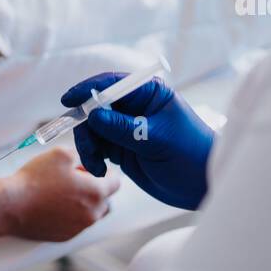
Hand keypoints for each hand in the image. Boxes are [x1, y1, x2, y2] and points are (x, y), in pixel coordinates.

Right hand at [4, 146, 119, 241]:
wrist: (11, 206)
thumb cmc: (35, 180)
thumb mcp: (61, 153)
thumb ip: (82, 154)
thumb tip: (88, 160)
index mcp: (96, 193)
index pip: (116, 182)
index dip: (104, 172)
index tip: (89, 169)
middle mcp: (92, 214)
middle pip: (105, 200)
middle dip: (95, 189)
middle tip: (74, 180)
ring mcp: (79, 228)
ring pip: (90, 214)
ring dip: (83, 203)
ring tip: (61, 193)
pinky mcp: (65, 237)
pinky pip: (75, 224)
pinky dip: (69, 216)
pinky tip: (52, 206)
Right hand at [61, 73, 215, 210]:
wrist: (202, 186)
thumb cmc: (191, 155)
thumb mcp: (158, 140)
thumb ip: (124, 128)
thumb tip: (93, 116)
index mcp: (149, 94)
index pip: (111, 84)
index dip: (88, 90)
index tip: (69, 101)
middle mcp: (134, 107)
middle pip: (95, 108)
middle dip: (87, 128)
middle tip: (89, 149)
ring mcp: (125, 128)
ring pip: (92, 130)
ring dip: (88, 147)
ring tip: (97, 166)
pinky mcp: (120, 148)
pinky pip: (96, 147)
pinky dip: (93, 158)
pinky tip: (101, 170)